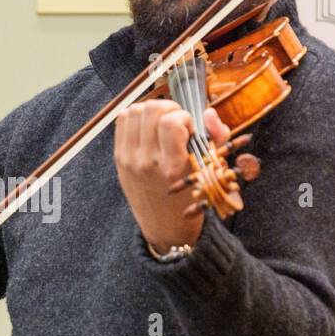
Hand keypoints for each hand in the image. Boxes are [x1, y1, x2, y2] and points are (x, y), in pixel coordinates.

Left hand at [114, 100, 229, 251]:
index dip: (184, 117)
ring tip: (163, 124)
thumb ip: (215, 137)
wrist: (165, 226)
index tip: (190, 130)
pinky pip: (122, 120)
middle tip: (177, 123)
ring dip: (152, 111)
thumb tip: (208, 112)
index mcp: (172, 167)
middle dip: (169, 109)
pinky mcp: (119, 157)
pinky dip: (137, 117)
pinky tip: (149, 128)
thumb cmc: (191, 197)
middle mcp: (146, 162)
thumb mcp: (211, 170)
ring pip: (134, 110)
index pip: (171, 123)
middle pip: (151, 109)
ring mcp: (128, 159)